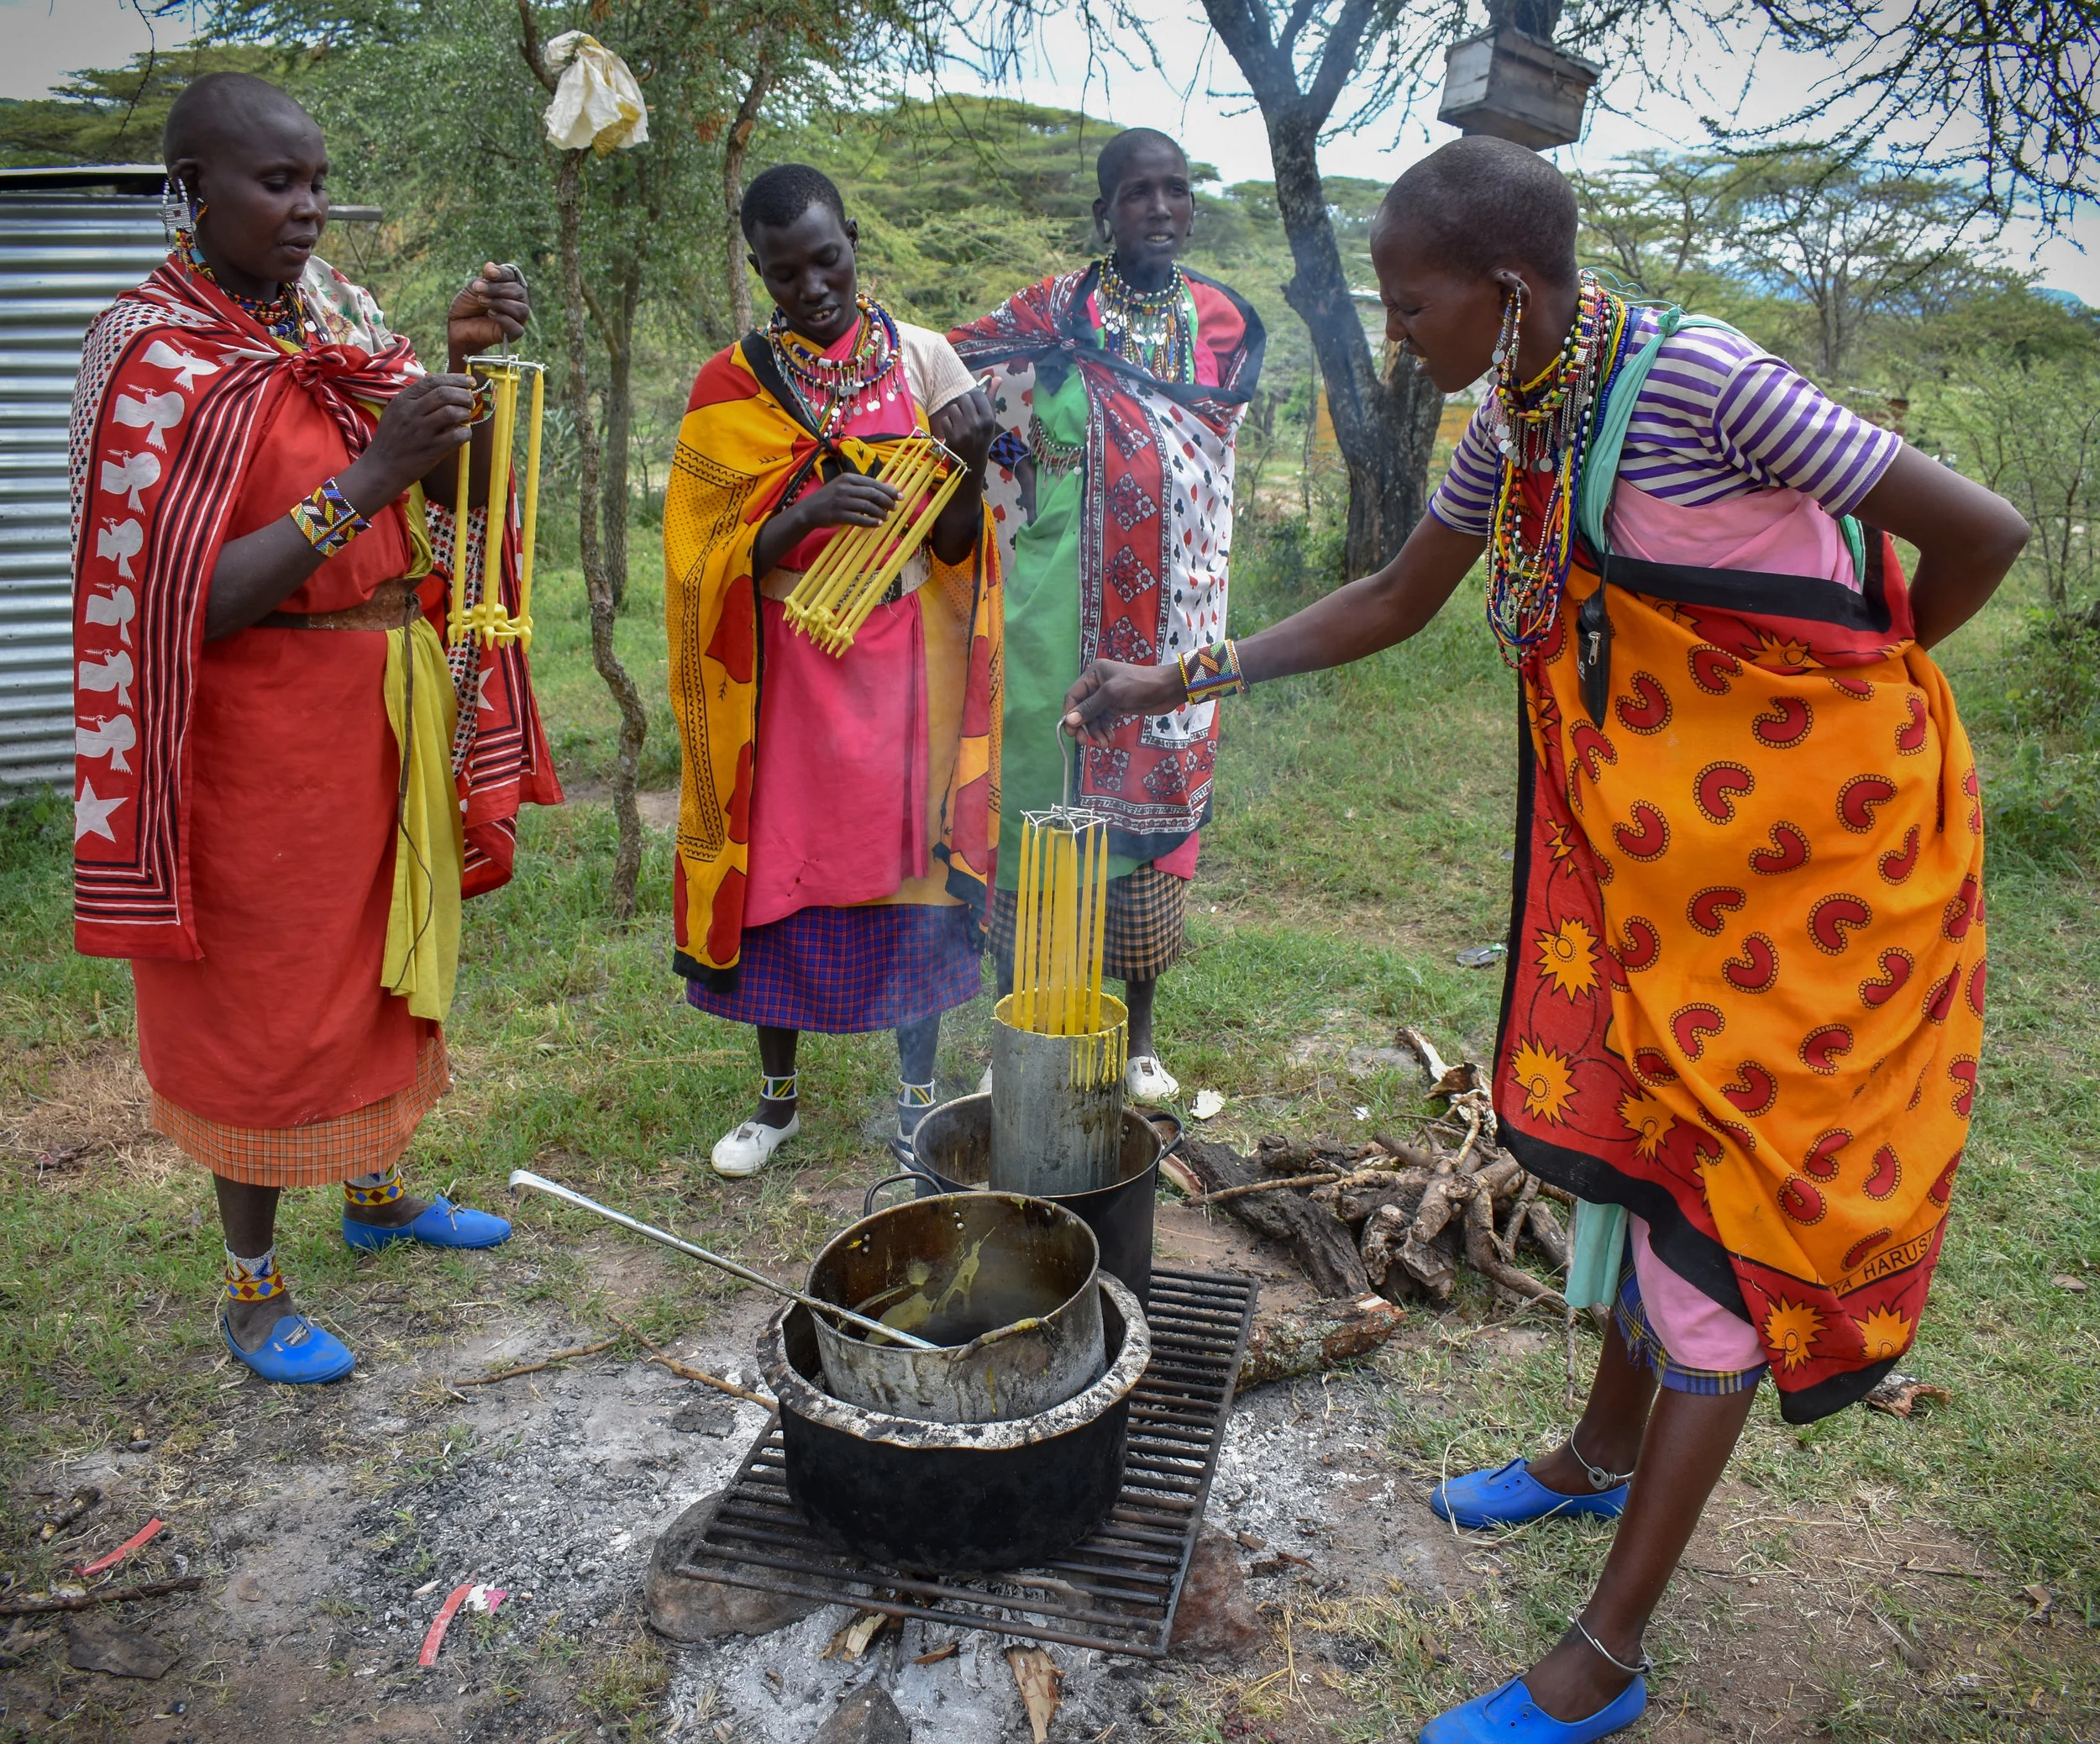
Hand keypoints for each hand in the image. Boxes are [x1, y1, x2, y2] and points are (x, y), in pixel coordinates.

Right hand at [356, 373, 475, 502]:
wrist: (382, 467)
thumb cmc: (392, 439)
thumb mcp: (397, 411)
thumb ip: (417, 399)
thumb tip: (447, 388)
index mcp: (403, 400)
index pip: (433, 381)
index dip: (455, 379)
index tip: (470, 381)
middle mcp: (412, 413)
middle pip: (445, 394)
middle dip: (464, 395)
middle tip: (470, 402)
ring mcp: (422, 431)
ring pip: (452, 412)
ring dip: (466, 413)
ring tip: (466, 417)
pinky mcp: (432, 450)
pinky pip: (457, 436)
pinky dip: (466, 432)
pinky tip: (463, 433)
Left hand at [448, 262, 528, 364]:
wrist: (458, 327)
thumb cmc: (467, 306)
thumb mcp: (473, 288)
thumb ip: (484, 278)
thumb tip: (491, 265)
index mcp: (509, 287)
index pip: (513, 277)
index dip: (503, 274)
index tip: (489, 273)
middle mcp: (517, 302)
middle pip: (518, 292)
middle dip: (497, 289)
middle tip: (478, 289)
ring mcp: (517, 319)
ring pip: (521, 309)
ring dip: (500, 303)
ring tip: (482, 301)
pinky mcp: (513, 334)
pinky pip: (517, 328)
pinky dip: (503, 319)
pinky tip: (490, 314)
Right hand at [797, 472, 899, 532]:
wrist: (809, 510)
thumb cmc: (830, 498)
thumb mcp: (844, 487)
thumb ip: (863, 487)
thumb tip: (887, 488)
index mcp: (848, 478)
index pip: (873, 483)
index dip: (888, 490)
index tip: (900, 495)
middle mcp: (845, 488)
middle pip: (872, 494)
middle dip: (887, 501)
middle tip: (895, 507)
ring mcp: (841, 501)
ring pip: (867, 506)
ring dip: (880, 512)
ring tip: (887, 517)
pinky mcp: (838, 515)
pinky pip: (859, 519)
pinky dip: (871, 522)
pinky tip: (878, 524)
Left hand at [930, 387, 996, 475]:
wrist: (972, 463)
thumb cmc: (982, 437)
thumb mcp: (989, 420)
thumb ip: (991, 397)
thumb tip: (997, 378)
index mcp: (989, 418)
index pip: (977, 394)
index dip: (973, 399)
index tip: (973, 407)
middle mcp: (977, 423)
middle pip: (963, 399)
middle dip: (963, 406)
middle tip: (966, 417)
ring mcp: (964, 430)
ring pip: (953, 408)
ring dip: (954, 415)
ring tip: (960, 425)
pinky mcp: (952, 437)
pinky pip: (945, 420)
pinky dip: (948, 425)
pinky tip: (954, 433)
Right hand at [1062, 658, 1186, 746]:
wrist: (1168, 689)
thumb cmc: (1139, 685)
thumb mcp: (1112, 694)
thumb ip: (1090, 707)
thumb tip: (1069, 721)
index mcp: (1093, 674)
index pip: (1073, 695)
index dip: (1069, 713)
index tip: (1070, 731)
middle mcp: (1097, 685)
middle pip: (1081, 709)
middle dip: (1082, 726)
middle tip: (1083, 742)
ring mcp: (1106, 697)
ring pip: (1093, 718)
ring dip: (1095, 732)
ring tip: (1103, 744)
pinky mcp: (1116, 707)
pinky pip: (1104, 721)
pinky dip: (1104, 731)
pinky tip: (1109, 739)